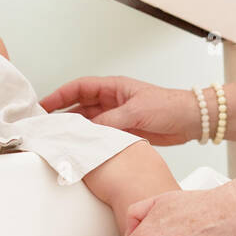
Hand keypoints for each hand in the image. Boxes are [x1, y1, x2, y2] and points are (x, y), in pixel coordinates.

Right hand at [38, 76, 198, 145]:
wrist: (190, 120)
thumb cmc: (169, 106)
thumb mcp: (136, 111)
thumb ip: (110, 121)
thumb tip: (88, 131)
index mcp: (114, 88)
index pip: (79, 88)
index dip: (60, 95)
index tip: (45, 104)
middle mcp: (113, 101)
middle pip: (80, 105)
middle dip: (63, 113)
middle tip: (47, 124)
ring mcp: (117, 116)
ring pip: (89, 122)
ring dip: (76, 129)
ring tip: (60, 138)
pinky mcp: (124, 131)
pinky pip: (101, 135)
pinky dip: (91, 141)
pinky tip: (82, 148)